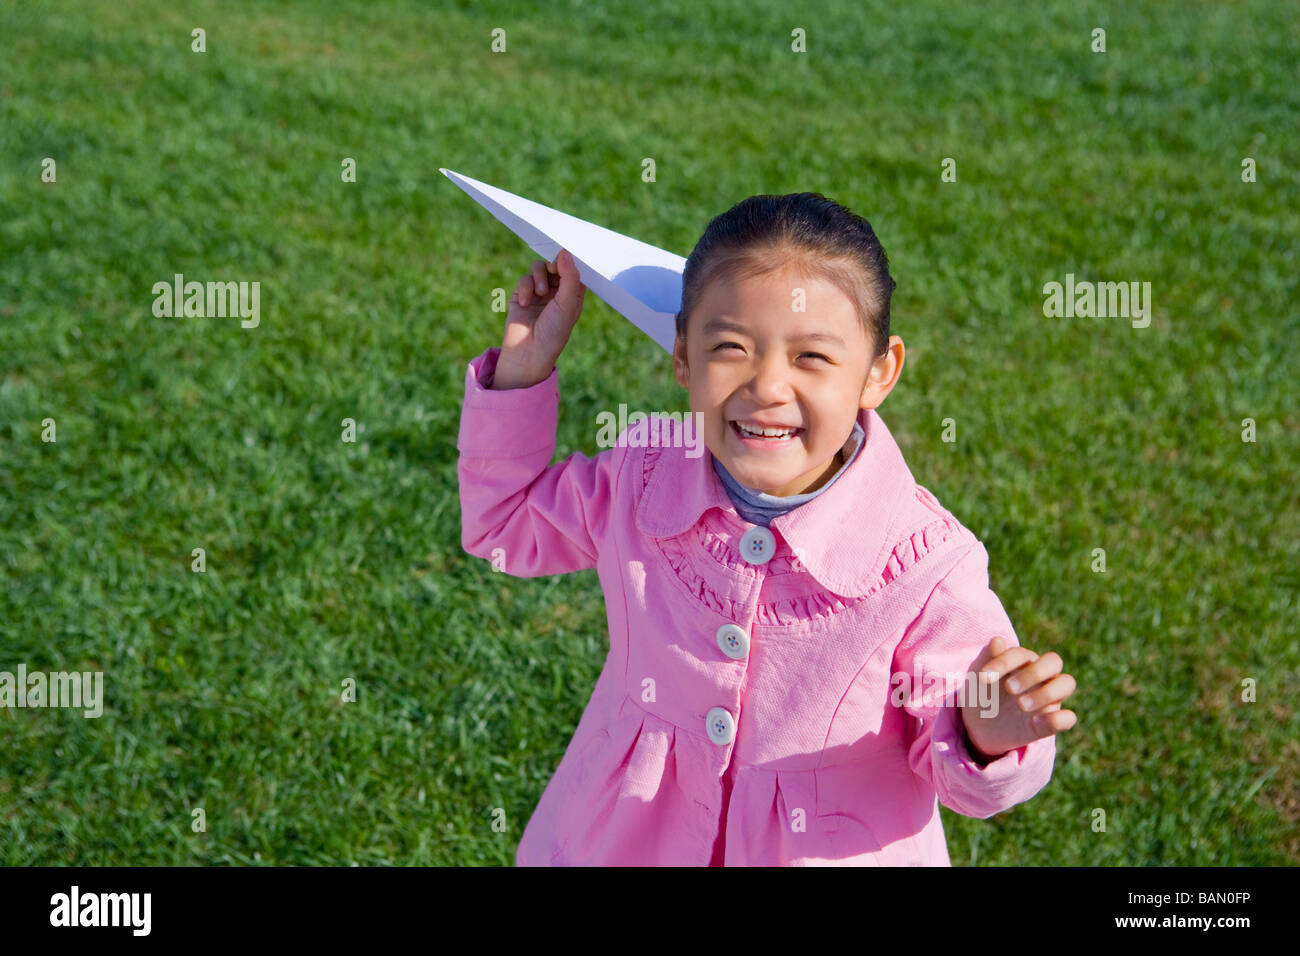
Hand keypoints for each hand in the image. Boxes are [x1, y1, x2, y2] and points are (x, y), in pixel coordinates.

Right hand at [492, 248, 586, 389]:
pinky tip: (526, 303)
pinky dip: (525, 288)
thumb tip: (565, 251)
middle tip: (553, 270)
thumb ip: (569, 276)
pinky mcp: (522, 295)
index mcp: (573, 294)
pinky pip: (524, 279)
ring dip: (538, 276)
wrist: (528, 353)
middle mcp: (557, 291)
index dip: (571, 260)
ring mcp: (539, 293)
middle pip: (555, 264)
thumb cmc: (553, 332)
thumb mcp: (567, 304)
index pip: (574, 268)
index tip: (566, 253)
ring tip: (540, 292)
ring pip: (538, 267)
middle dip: (553, 266)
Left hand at [960, 636, 1077, 762]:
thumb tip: (998, 641)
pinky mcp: (1049, 722)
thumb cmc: (981, 694)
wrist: (979, 727)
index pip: (1022, 654)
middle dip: (1033, 673)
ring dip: (1047, 693)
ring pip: (1067, 683)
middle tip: (1009, 688)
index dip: (1003, 662)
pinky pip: (1068, 718)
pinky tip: (1035, 721)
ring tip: (1020, 705)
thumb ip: (986, 658)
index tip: (983, 678)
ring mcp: (1048, 699)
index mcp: (1022, 662)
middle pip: (1053, 661)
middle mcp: (1040, 676)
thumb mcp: (978, 677)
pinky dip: (1059, 718)